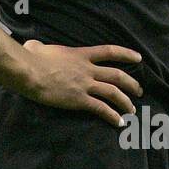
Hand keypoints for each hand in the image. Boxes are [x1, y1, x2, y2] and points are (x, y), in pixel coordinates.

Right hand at [21, 40, 143, 126]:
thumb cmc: (31, 58)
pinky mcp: (79, 100)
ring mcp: (85, 85)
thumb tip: (33, 45)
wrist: (29, 72)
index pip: (109, 51)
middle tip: (139, 91)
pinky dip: (112, 116)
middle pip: (117, 75)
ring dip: (126, 102)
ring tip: (132, 110)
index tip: (138, 58)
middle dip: (131, 83)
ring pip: (113, 92)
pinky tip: (119, 122)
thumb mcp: (38, 47)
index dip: (126, 54)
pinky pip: (101, 108)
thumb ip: (40, 46)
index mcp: (81, 54)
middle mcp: (87, 69)